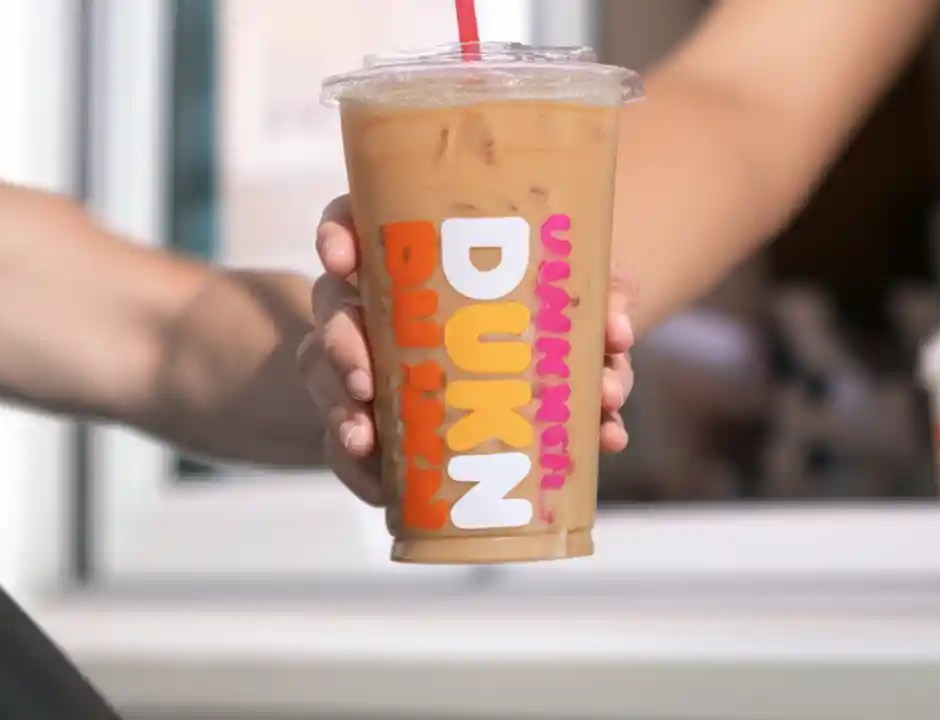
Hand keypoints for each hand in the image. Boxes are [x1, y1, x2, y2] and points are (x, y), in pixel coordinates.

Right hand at [297, 196, 636, 504]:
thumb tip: (612, 334)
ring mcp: (362, 360)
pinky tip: (382, 493)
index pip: (350, 225)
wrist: (541, 359)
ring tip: (363, 438)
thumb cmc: (550, 309)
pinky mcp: (371, 420)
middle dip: (340, 344)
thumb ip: (599, 299)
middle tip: (363, 379)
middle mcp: (373, 299)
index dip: (336, 236)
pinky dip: (365, 473)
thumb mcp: (575, 295)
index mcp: (408, 251)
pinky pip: (349, 447)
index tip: (342, 258)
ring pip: (327, 378)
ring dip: (340, 410)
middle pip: (332, 308)